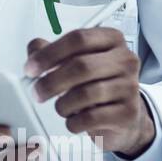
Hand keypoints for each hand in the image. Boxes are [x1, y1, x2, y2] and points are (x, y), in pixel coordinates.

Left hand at [23, 27, 152, 157]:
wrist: (123, 117)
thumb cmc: (97, 84)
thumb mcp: (74, 63)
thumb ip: (52, 52)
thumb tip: (35, 47)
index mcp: (112, 40)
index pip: (78, 39)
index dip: (49, 54)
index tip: (31, 68)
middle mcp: (126, 60)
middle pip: (81, 66)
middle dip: (51, 81)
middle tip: (37, 92)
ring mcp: (130, 87)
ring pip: (86, 93)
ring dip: (63, 104)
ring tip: (61, 107)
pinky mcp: (128, 113)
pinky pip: (91, 118)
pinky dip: (74, 121)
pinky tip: (74, 120)